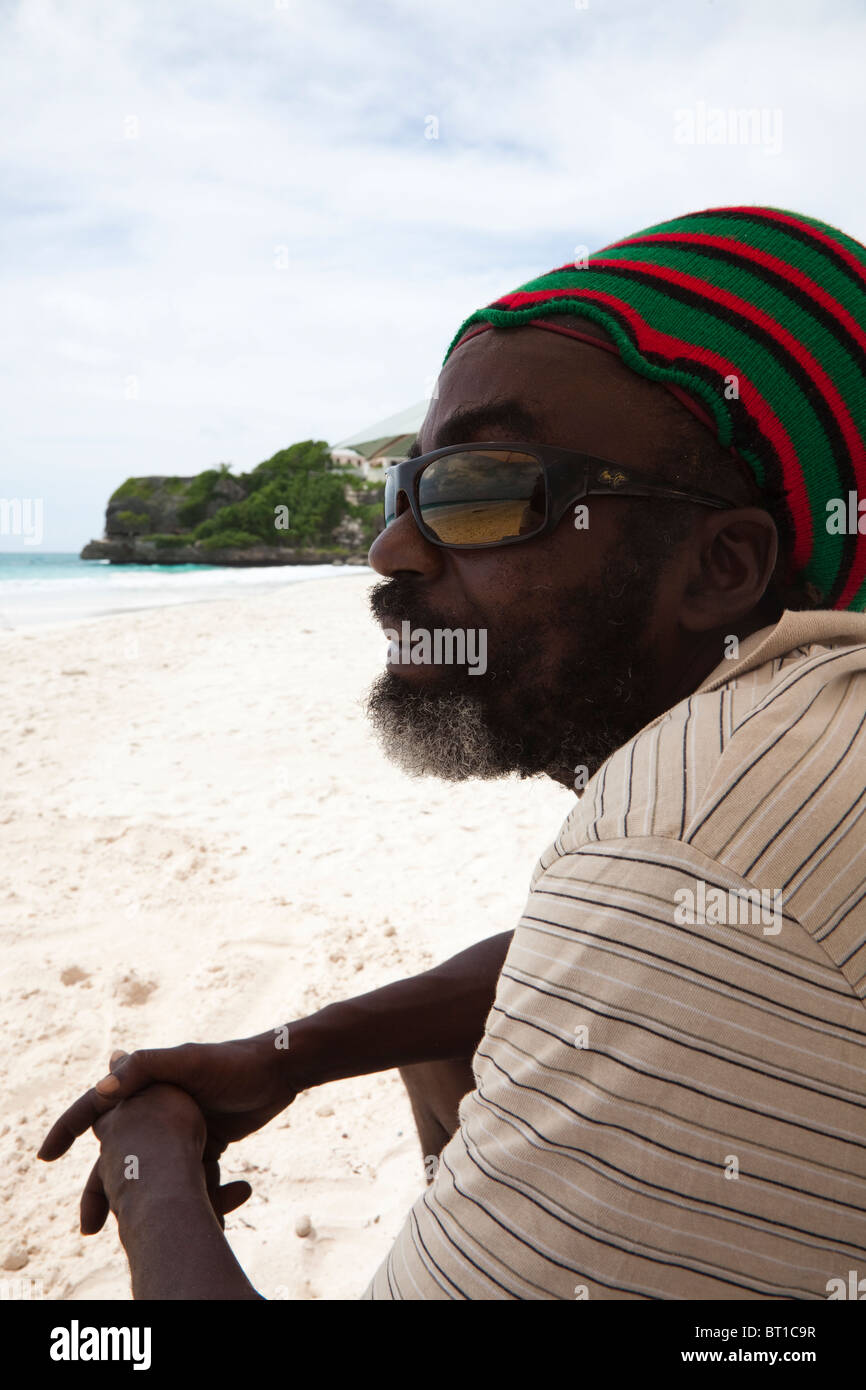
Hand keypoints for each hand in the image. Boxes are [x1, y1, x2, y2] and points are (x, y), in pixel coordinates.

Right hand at [38, 1033, 301, 1230]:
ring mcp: (184, 1124)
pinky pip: (188, 1176)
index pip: (98, 1104)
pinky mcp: (208, 1140)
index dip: (69, 1128)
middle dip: (103, 1187)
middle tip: (91, 1225)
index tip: (46, 1155)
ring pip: (155, 1170)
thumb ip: (145, 1068)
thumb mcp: (189, 1060)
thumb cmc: (234, 1063)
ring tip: (135, 1236)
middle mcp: (160, 1103)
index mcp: (147, 1082)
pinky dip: (188, 1198)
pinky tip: (193, 1224)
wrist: (281, 1072)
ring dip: (145, 1202)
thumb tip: (101, 1087)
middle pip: (121, 1149)